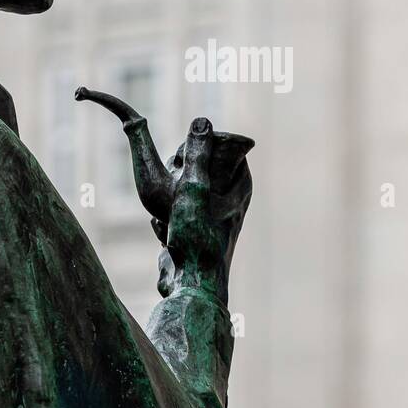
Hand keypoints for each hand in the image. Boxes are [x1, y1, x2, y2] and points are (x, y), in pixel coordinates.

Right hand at [150, 117, 251, 304]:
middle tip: (173, 198)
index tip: (180, 170)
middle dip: (174, 177)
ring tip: (170, 220)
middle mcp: (233, 194)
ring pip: (180, 186)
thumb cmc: (196, 239)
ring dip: (167, 199)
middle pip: (193, 164)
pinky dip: (166, 217)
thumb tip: (202, 121)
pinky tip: (166, 233)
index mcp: (241, 181)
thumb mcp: (194, 190)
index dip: (190, 151)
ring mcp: (215, 211)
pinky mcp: (197, 226)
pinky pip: (174, 208)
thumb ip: (197, 155)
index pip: (213, 144)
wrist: (191, 286)